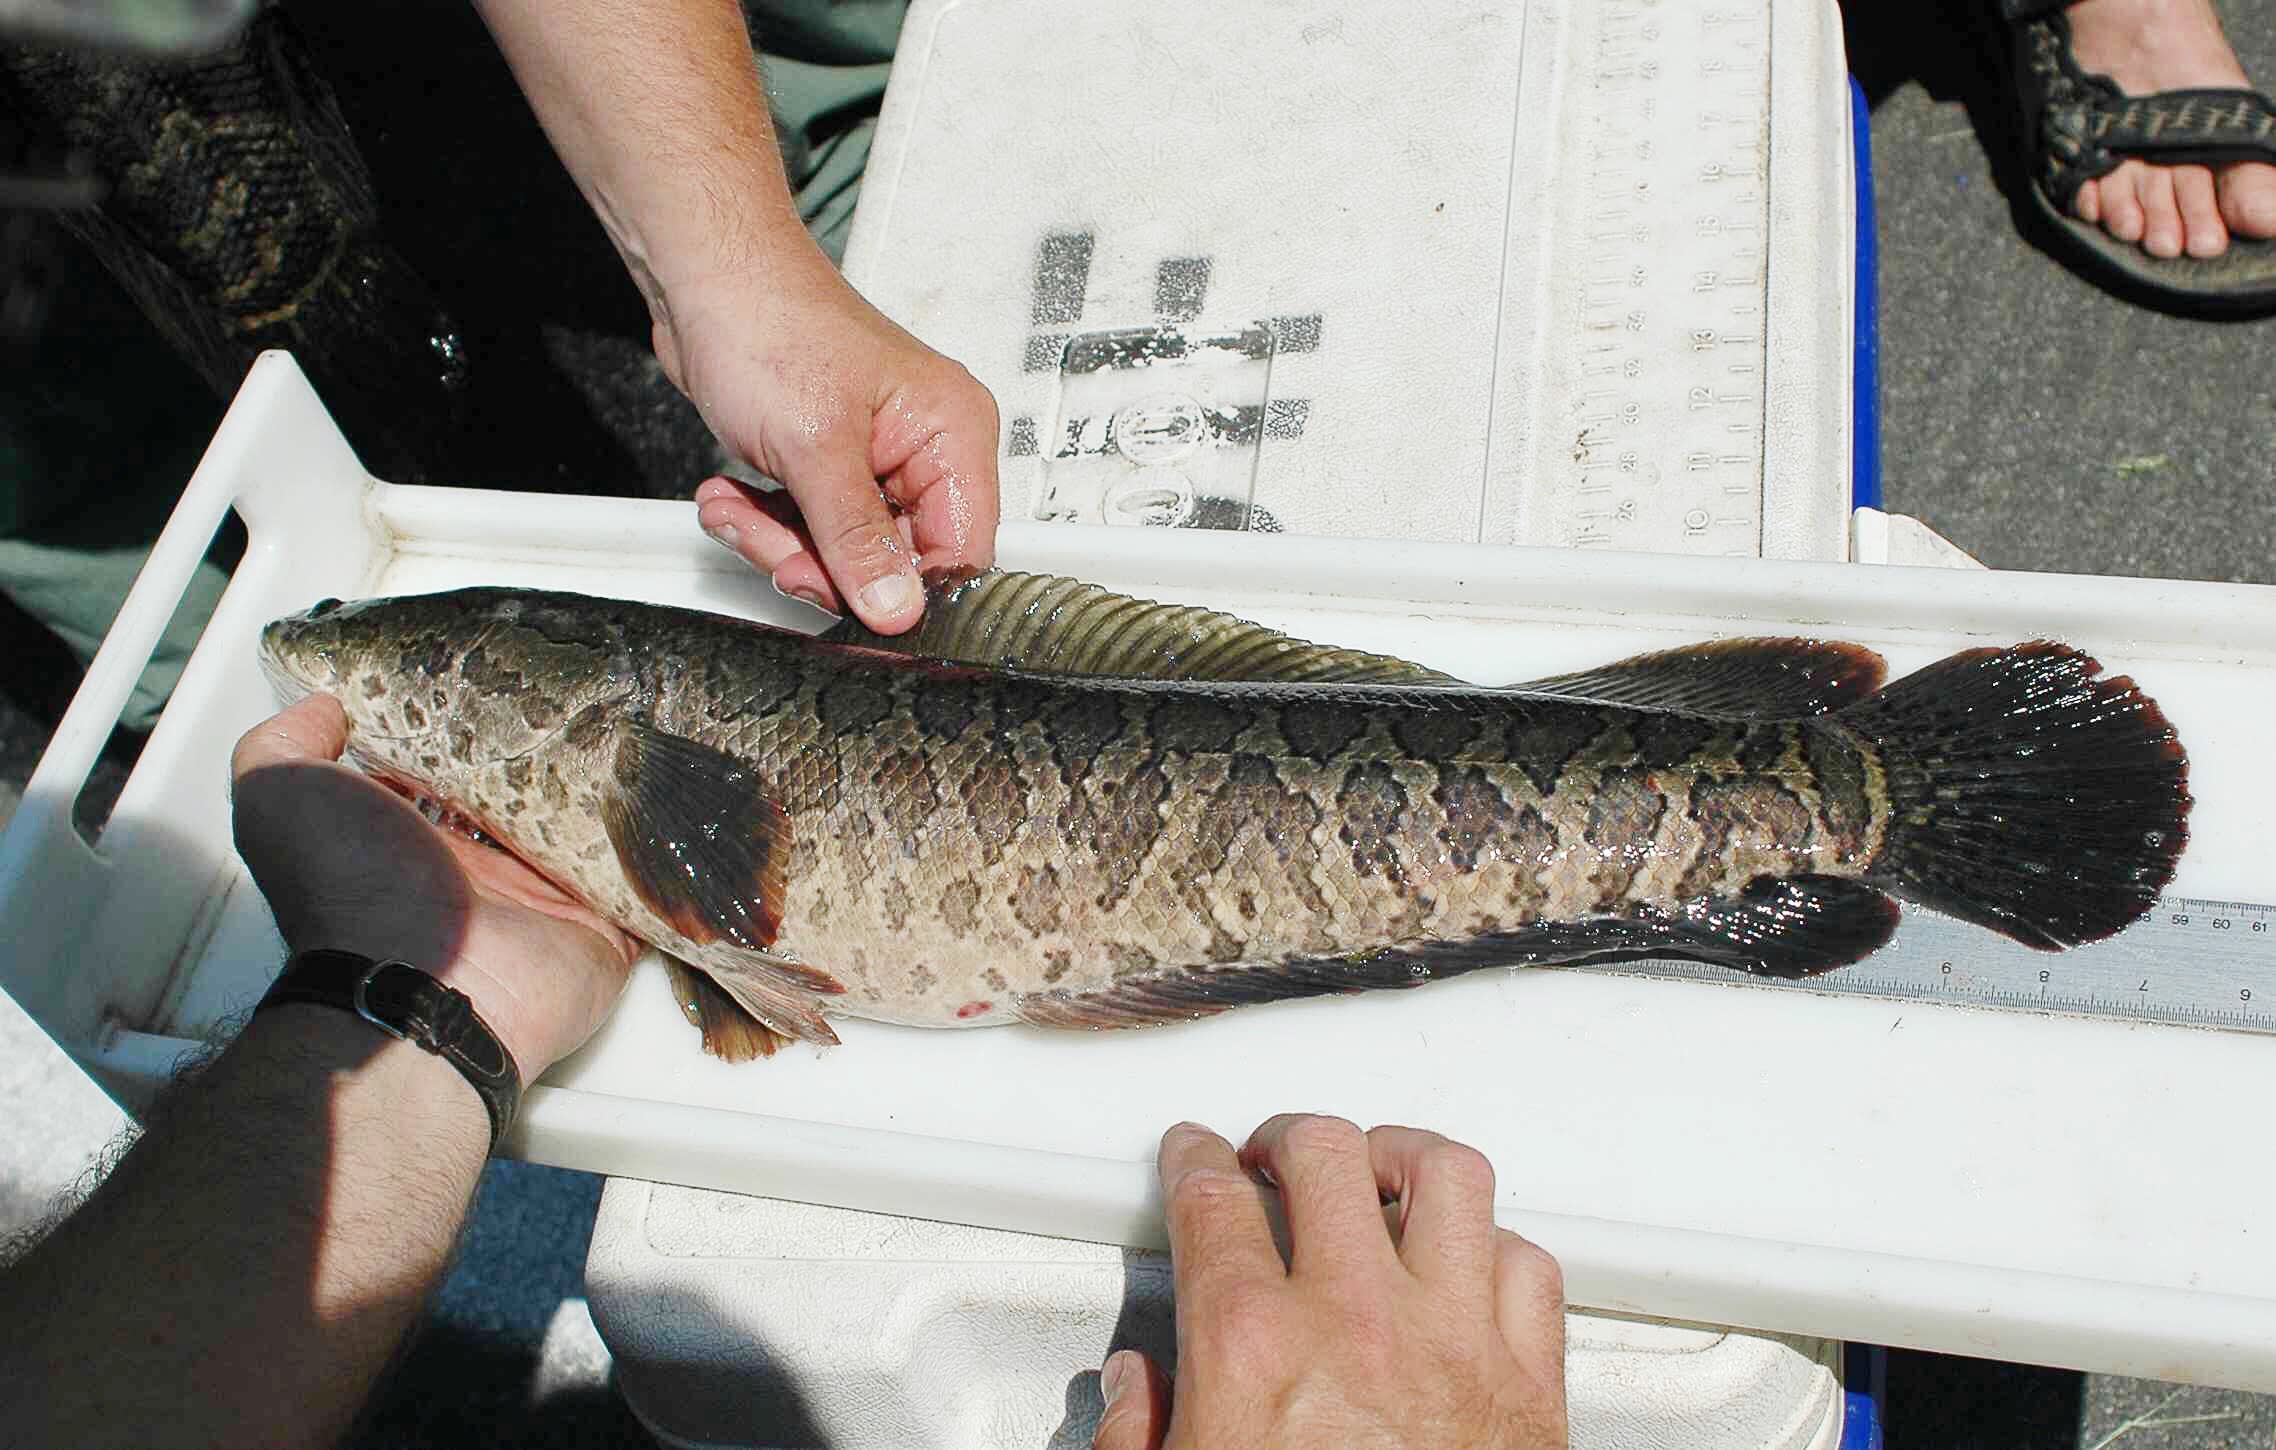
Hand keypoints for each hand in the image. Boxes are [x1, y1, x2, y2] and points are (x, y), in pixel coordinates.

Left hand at [230, 695, 640, 1078]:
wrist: (419, 990)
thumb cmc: (352, 889)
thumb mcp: (282, 798)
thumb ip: (286, 744)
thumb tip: (322, 704)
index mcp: (418, 838)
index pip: (456, 770)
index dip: (477, 725)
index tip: (506, 674)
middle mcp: (484, 869)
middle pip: (533, 797)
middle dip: (559, 752)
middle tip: (591, 692)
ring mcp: (547, 900)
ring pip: (593, 832)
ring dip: (618, 792)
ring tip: (649, 726)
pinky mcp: (604, 930)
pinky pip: (644, 883)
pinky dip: (662, 853)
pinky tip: (678, 796)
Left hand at [663, 243, 1001, 633]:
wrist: (699, 276)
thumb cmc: (767, 322)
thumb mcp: (816, 449)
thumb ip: (858, 540)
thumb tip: (898, 610)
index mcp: (951, 432)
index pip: (960, 550)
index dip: (908, 590)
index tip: (853, 604)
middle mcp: (923, 447)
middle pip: (896, 559)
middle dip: (823, 563)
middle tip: (777, 552)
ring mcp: (874, 458)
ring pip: (843, 551)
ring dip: (778, 543)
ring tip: (736, 507)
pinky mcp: (827, 464)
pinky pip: (807, 527)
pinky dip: (763, 523)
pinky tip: (731, 494)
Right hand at [1095, 1116, 1568, 1449]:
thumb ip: (1141, 1438)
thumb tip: (1137, 1394)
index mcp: (1253, 1346)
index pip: (1212, 1199)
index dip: (1194, 1158)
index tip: (1194, 1154)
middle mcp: (1357, 1319)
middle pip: (1325, 1152)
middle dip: (1288, 1138)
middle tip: (1271, 1154)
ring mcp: (1455, 1339)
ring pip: (1446, 1175)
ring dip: (1401, 1157)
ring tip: (1376, 1167)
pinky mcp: (1532, 1382)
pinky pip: (1527, 1263)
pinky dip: (1496, 1244)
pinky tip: (1466, 1256)